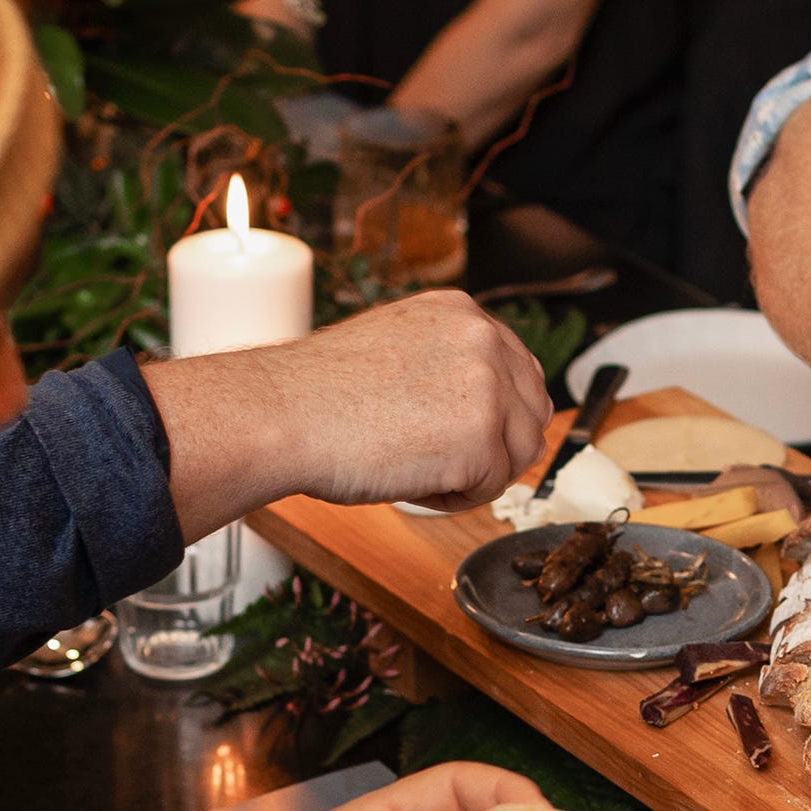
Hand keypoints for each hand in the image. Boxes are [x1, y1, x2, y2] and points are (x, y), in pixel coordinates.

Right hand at [250, 292, 552, 508]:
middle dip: (493, 446)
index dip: (495, 416)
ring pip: (518, 455)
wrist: (280, 415)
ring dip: (474, 474)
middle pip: (531, 415)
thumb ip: (446, 364)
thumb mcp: (396, 350)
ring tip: (413, 465)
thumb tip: (483, 405)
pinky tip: (406, 478)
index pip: (519, 371)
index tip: (459, 434)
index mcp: (460, 312)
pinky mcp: (484, 438)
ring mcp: (489, 386)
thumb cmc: (317, 394)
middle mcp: (483, 339)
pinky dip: (452, 498)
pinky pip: (491, 489)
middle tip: (435, 458)